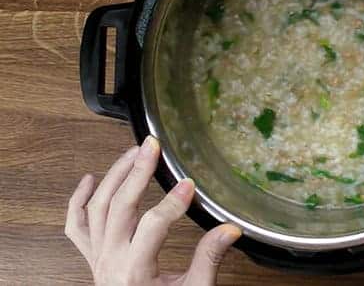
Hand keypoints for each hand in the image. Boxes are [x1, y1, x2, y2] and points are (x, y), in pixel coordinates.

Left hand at [65, 137, 241, 284]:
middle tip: (151, 148)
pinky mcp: (93, 259)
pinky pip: (76, 227)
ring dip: (113, 177)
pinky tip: (89, 180)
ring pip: (96, 209)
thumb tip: (229, 229)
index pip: (153, 225)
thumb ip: (208, 259)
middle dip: (136, 172)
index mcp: (135, 273)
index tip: (189, 184)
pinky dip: (78, 201)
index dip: (172, 202)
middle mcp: (110, 263)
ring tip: (131, 154)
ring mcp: (97, 259)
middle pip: (119, 208)